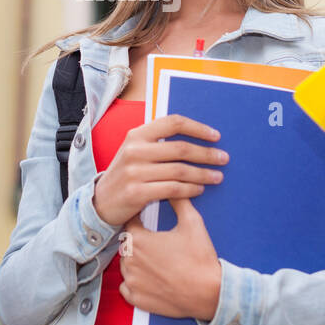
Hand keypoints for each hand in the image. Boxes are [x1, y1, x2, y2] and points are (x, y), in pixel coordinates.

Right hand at [91, 114, 226, 226]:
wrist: (101, 202)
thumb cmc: (126, 175)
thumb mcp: (135, 151)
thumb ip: (158, 143)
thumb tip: (194, 139)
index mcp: (137, 135)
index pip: (173, 122)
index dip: (197, 128)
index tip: (215, 136)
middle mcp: (135, 150)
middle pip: (180, 148)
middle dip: (206, 154)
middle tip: (223, 158)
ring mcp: (134, 172)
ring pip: (179, 170)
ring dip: (203, 174)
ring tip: (217, 176)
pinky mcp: (136, 193)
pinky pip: (172, 189)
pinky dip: (190, 189)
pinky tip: (199, 189)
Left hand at [118, 199, 221, 320]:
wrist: (209, 293)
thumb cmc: (200, 258)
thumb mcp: (192, 222)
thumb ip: (179, 201)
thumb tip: (175, 187)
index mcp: (138, 239)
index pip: (130, 223)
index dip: (141, 222)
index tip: (150, 225)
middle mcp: (130, 260)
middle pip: (128, 245)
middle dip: (140, 242)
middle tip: (158, 245)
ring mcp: (131, 281)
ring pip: (127, 266)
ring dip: (137, 262)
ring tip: (158, 262)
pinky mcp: (136, 299)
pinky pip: (127, 287)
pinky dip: (136, 283)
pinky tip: (152, 279)